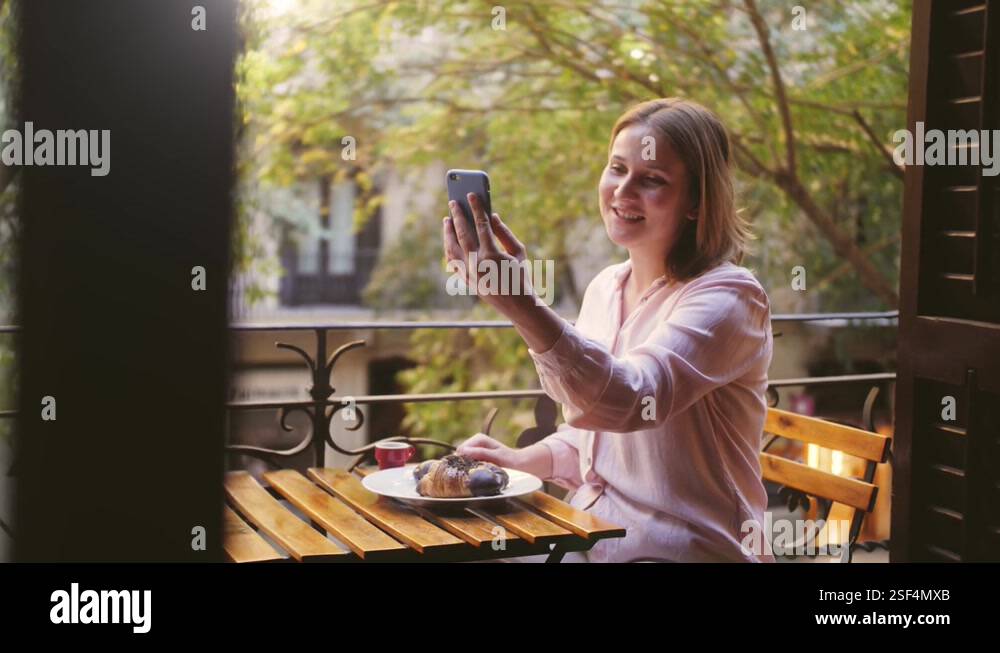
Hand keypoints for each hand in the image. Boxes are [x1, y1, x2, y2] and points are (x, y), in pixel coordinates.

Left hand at [442, 192, 534, 315]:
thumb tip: (492, 216)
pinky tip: (449, 239)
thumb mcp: (518, 252)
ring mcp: (468, 273)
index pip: (481, 224)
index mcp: (492, 254)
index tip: (471, 195)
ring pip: (452, 247)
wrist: (517, 304)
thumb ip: (504, 232)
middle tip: (453, 202)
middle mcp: (477, 263)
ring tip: (447, 220)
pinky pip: (452, 261)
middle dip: (457, 215)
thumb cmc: (520, 274)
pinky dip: (449, 248)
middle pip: (463, 233)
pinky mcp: (465, 280)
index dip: (476, 208)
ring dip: (448, 232)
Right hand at [456, 433, 551, 478]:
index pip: (461, 450)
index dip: (461, 461)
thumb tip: (463, 451)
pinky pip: (467, 465)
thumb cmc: (511, 461)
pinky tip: (476, 476)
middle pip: (460, 456)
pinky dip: (470, 471)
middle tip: (471, 475)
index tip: (466, 472)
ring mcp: (475, 451)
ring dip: (467, 469)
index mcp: (478, 439)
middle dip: (463, 465)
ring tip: (476, 476)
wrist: (521, 466)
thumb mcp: (496, 457)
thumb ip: (481, 453)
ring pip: (462, 462)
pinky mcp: (476, 459)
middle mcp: (475, 443)